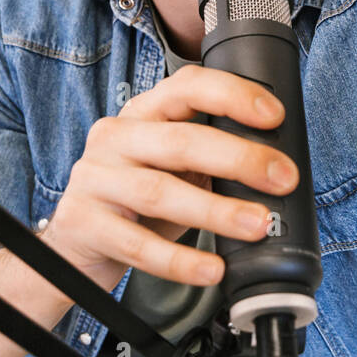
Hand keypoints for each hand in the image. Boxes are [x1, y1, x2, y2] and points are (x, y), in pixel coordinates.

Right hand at [40, 65, 299, 291]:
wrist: (74, 246)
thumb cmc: (136, 203)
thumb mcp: (171, 169)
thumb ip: (210, 160)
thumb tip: (275, 169)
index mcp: (142, 113)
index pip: (186, 86)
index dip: (232, 95)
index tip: (275, 117)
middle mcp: (115, 137)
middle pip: (181, 141)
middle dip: (239, 158)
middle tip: (283, 178)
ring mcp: (94, 179)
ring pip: (160, 192)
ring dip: (216, 211)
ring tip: (258, 225)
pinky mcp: (82, 223)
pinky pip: (138, 245)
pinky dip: (180, 261)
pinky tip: (212, 270)